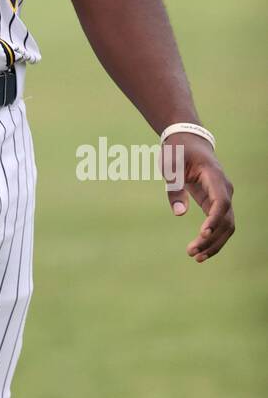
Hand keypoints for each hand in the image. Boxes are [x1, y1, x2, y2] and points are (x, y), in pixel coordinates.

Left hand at [160, 134, 234, 262]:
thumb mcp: (170, 165)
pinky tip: (200, 250)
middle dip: (212, 239)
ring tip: (196, 257)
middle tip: (191, 253)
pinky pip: (220, 224)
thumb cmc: (178, 150)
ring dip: (214, 243)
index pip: (221, 202)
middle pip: (226, 220)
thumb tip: (179, 213)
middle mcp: (224, 189)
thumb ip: (175, 187)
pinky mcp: (216, 204)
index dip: (214, 220)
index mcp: (214, 177)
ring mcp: (223, 197)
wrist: (187, 140)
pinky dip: (213, 238)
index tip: (202, 233)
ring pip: (227, 226)